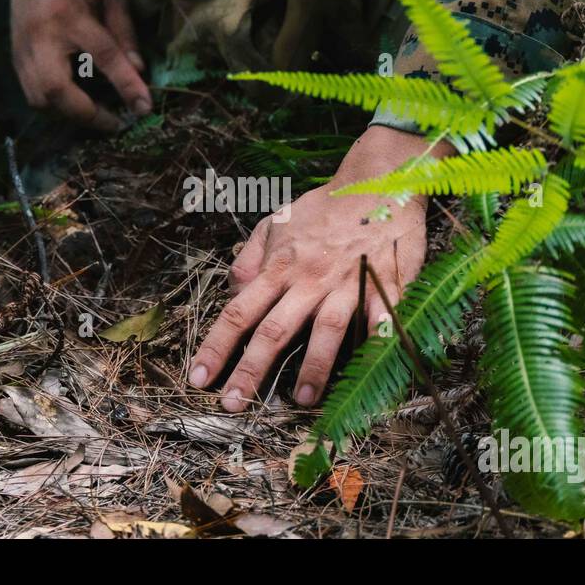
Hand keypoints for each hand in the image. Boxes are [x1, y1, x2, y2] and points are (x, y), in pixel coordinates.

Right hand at [6, 0, 149, 131]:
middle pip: (56, 89)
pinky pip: (31, 92)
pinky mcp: (15, 56)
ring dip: (68, 113)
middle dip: (85, 114)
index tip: (143, 108)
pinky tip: (75, 102)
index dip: (125, 85)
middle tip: (113, 122)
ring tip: (96, 113)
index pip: (102, 56)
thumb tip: (139, 74)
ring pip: (39, 98)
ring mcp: (22, 47)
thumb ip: (124, 36)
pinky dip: (54, 104)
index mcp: (70, 14)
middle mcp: (41, 35)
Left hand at [187, 126, 454, 411]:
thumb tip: (232, 288)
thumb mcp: (277, 223)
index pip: (240, 311)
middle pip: (274, 329)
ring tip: (300, 400)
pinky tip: (374, 358)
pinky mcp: (385, 281)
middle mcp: (308, 278)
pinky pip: (381, 312)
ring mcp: (347, 281)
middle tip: (233, 405)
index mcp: (280, 267)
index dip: (217, 346)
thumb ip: (251, 257)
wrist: (378, 179)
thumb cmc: (326, 206)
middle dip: (251, 370)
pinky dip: (379, 334)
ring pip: (326, 329)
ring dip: (313, 367)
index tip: (199, 378)